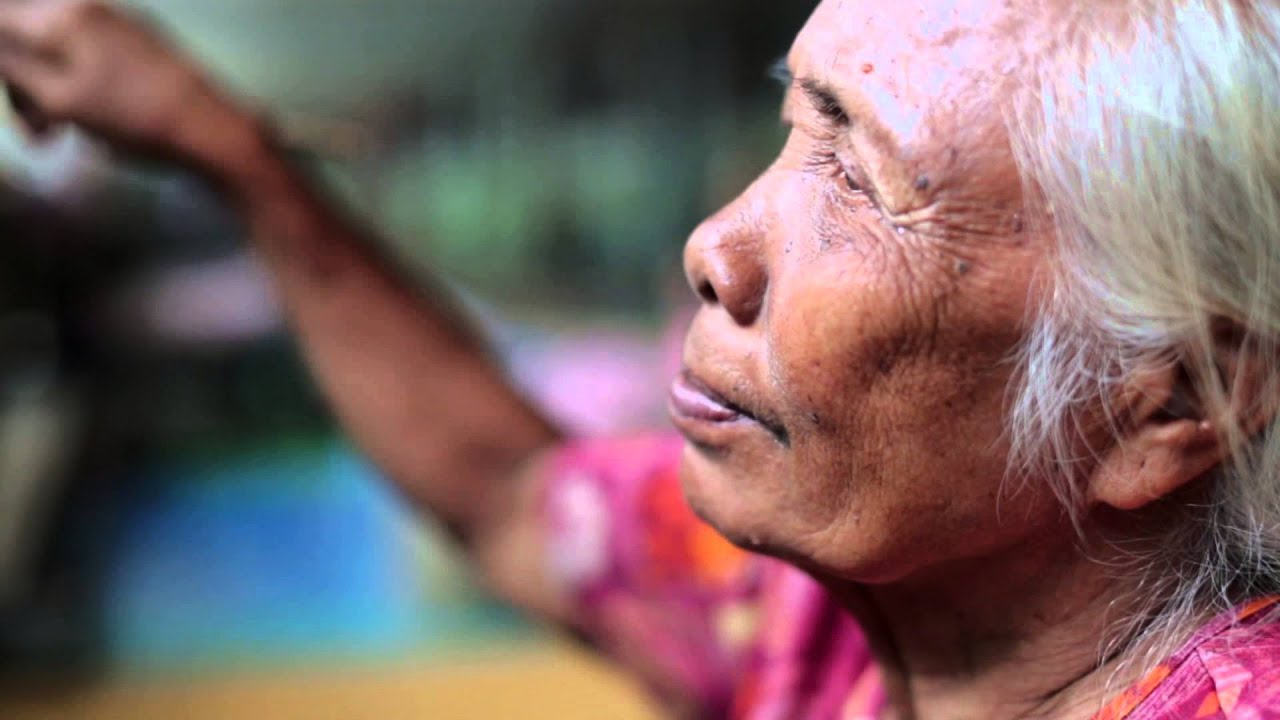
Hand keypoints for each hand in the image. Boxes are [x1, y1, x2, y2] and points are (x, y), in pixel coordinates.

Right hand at [0, 0, 251, 165]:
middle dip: (19, 82)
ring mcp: (114, 21)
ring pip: (55, 48)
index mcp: (60, 15)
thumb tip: (3, 51)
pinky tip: (88, 120)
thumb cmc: (132, 119)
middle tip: (37, 132)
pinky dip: (75, 84)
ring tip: (56, 134)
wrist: (211, 129)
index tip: (21, 99)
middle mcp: (84, 6)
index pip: (1, 20)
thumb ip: (14, 67)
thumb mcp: (60, 100)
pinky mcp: (136, 41)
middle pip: (24, 34)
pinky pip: (85, 54)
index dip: (5, 65)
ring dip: (44, 89)